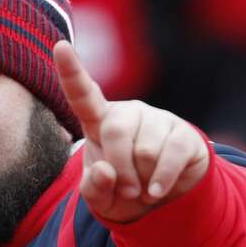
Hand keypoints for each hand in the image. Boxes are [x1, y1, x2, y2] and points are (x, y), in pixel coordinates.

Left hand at [54, 41, 209, 222]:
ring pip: (144, 152)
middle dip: (119, 170)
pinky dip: (161, 182)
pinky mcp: (184, 132)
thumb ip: (93, 189)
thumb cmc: (122, 191)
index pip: (82, 94)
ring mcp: (157, 119)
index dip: (71, 72)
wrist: (164, 200)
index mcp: (98, 122)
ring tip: (143, 186)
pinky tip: (157, 190)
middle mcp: (128, 113)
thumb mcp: (100, 198)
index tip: (60, 46)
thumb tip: (105, 171)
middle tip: (126, 190)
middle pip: (116, 133)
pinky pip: (170, 157)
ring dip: (141, 181)